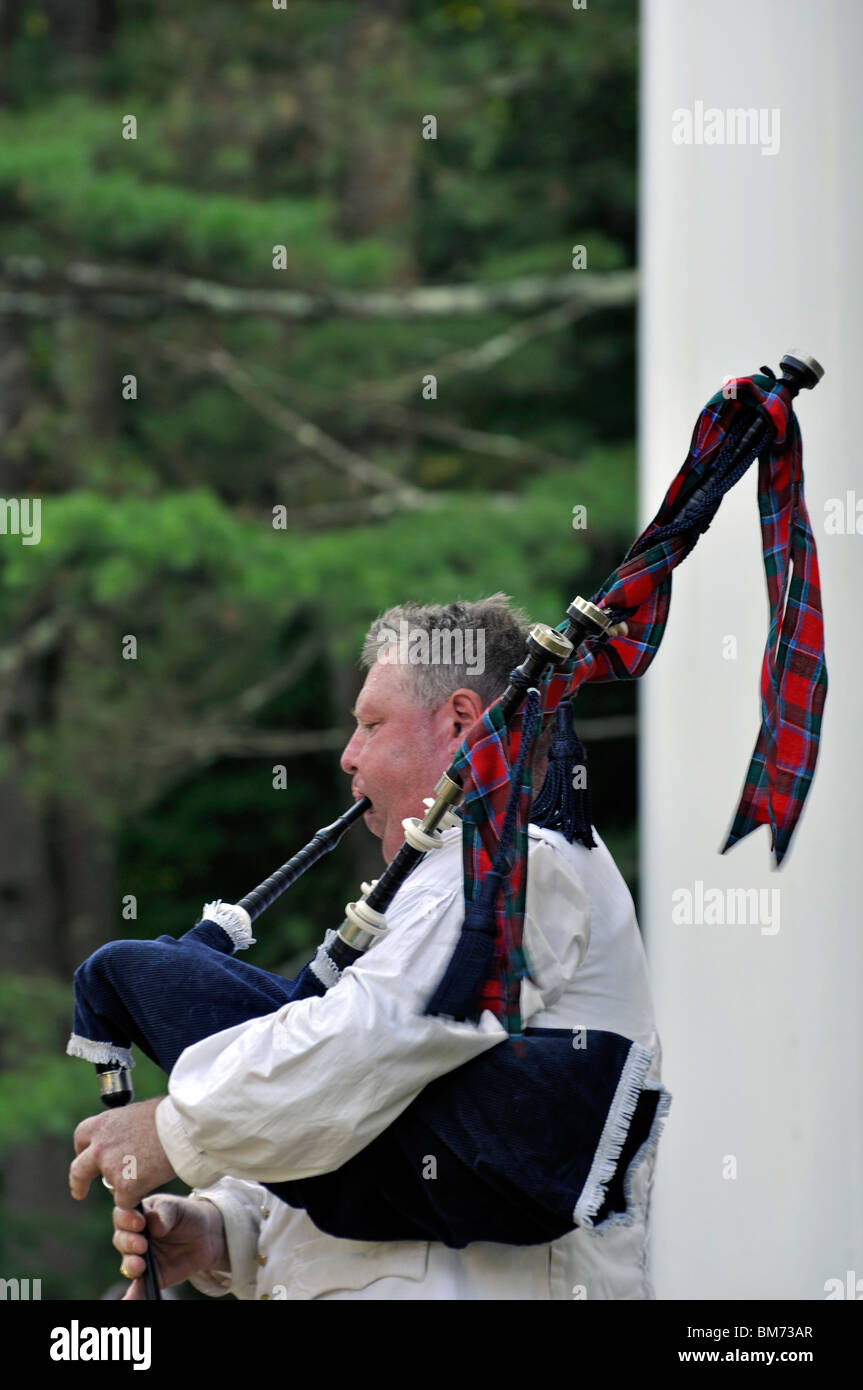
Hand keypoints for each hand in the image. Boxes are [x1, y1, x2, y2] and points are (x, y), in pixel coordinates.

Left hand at [70, 1097, 175, 1205]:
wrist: (183, 1127)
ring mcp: (111, 1168)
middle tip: (79, 1192)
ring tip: (149, 1169)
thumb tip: (127, 1133)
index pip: (81, 1138)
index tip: (89, 1157)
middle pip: (79, 1170)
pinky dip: (137, 1196)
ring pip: (111, 1186)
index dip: (84, 1149)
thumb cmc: (168, 1115)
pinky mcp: (125, 1186)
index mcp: (101, 1124)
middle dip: (78, 1183)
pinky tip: (152, 1180)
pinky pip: (126, 1200)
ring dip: (125, 1184)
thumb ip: (123, 1127)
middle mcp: (100, 1147)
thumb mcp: (136, 1112)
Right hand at [113, 1194, 229, 1299]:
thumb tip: (154, 1224)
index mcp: (137, 1214)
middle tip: (142, 1245)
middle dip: (129, 1242)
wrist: (205, 1236)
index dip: (127, 1218)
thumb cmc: (187, 1215)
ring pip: (127, 1262)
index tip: (140, 1223)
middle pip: (121, 1239)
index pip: (123, 1215)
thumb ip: (164, 1213)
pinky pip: (138, 1287)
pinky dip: (133, 1295)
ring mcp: (140, 1257)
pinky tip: (129, 1300)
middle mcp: (134, 1236)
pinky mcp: (149, 1276)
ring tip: (140, 1267)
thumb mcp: (177, 1208)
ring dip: (131, 1265)